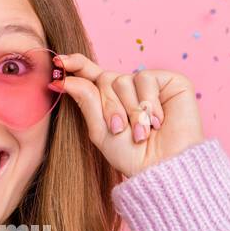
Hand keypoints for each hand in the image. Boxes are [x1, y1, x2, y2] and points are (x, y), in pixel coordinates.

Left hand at [54, 54, 203, 177]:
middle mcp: (129, 90)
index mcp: (111, 101)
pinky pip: (146, 79)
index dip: (76, 65)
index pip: (91, 75)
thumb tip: (63, 78)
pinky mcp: (170, 82)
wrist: (165, 167)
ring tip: (142, 133)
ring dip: (131, 111)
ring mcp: (149, 85)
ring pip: (124, 80)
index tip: (59, 63)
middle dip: (109, 107)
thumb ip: (85, 101)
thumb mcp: (101, 131)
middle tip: (120, 130)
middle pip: (104, 79)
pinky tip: (158, 122)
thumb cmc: (134, 157)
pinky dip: (149, 103)